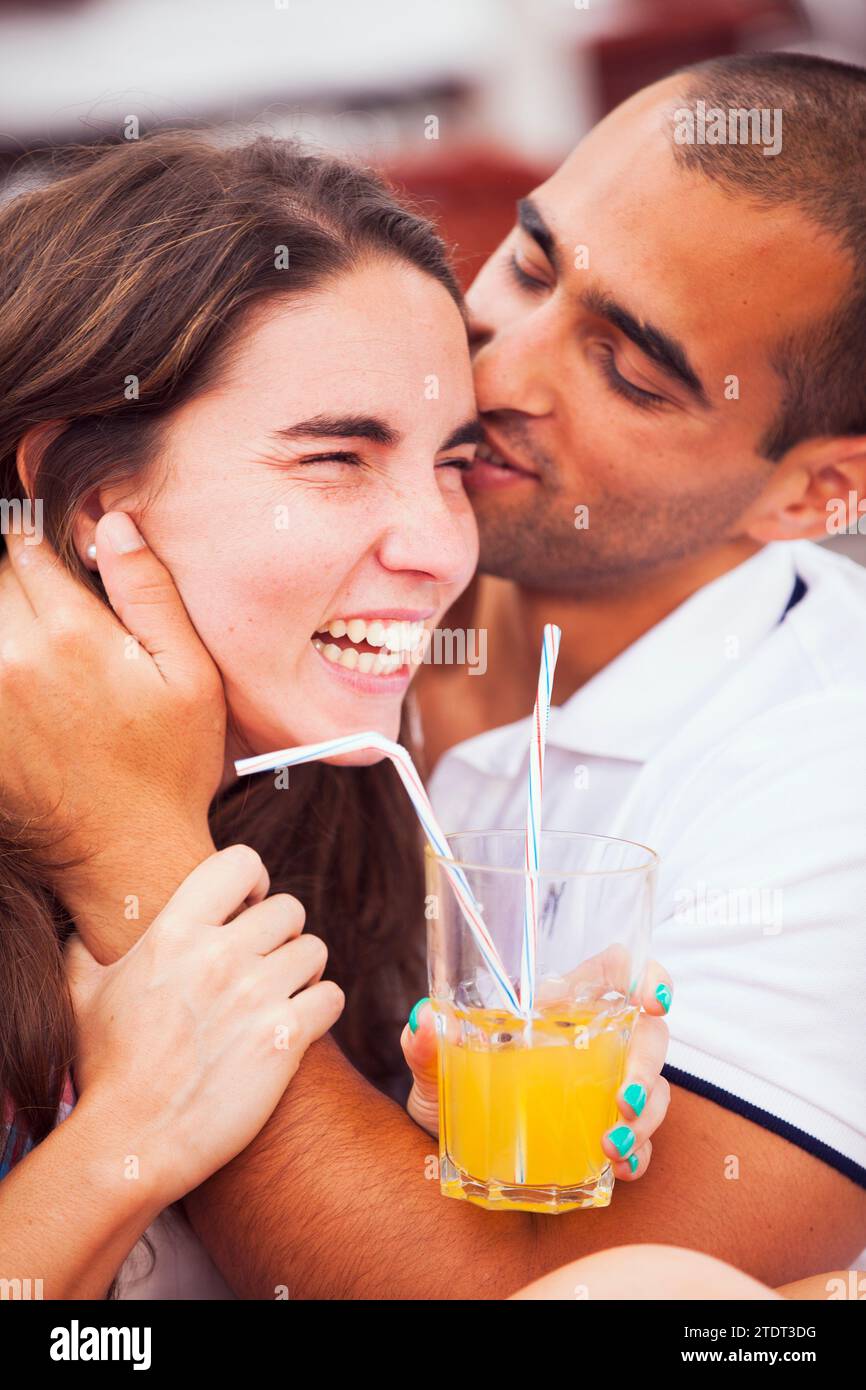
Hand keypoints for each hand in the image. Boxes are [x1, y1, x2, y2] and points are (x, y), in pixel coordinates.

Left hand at [0, 516, 225, 930]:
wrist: (128, 851)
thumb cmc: (171, 764)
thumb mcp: (191, 676)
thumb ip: (150, 593)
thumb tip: (114, 523)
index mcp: (74, 636)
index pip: (28, 549)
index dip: (43, 545)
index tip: (62, 560)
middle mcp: (15, 659)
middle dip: (19, 581)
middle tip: (57, 612)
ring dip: (6, 623)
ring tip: (44, 652)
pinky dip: (2, 666)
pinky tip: (31, 687)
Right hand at [66, 843, 344, 1205]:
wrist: (131, 1143)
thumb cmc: (104, 1071)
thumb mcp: (81, 995)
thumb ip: (85, 949)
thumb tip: (83, 927)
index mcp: (173, 933)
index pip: (240, 862)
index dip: (254, 880)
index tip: (250, 905)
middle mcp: (218, 956)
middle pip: (289, 909)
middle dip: (282, 934)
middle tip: (268, 962)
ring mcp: (255, 996)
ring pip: (315, 950)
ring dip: (304, 970)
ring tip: (284, 994)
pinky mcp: (284, 1039)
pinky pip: (332, 997)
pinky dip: (321, 1009)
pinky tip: (299, 1025)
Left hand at [401, 959, 671, 1182]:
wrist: (446, 1149)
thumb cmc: (449, 1090)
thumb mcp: (433, 1069)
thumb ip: (424, 1045)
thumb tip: (423, 1021)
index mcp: (557, 1009)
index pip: (613, 972)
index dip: (644, 975)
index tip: (652, 1001)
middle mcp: (591, 1042)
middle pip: (649, 1036)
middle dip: (647, 1067)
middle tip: (624, 1102)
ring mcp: (603, 1088)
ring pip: (656, 1089)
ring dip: (646, 1118)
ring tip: (612, 1146)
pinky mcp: (604, 1132)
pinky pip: (644, 1141)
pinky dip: (639, 1155)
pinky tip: (619, 1168)